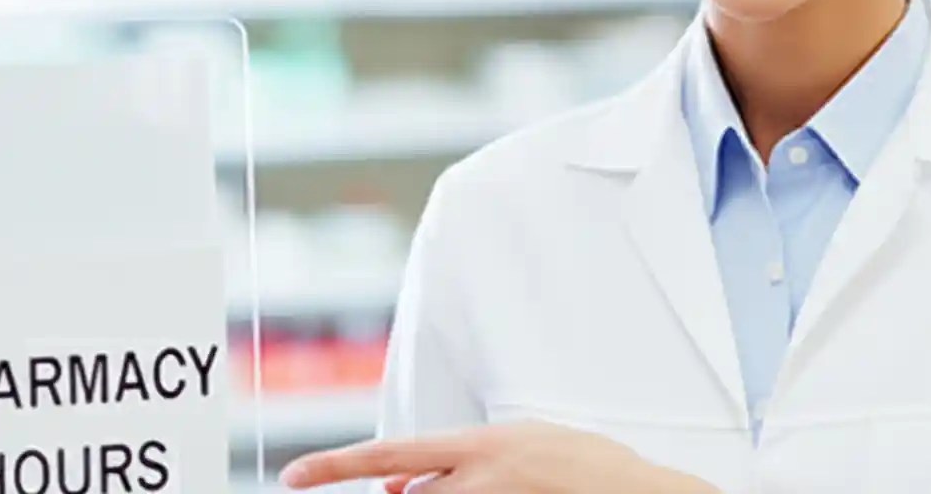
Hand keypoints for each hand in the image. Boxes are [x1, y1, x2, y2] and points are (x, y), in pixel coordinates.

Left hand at [279, 420, 721, 492]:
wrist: (639, 491)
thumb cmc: (581, 463)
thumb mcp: (517, 442)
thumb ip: (457, 461)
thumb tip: (397, 487)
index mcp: (478, 444)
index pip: (388, 454)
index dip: (335, 465)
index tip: (292, 476)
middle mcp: (479, 477)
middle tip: (439, 491)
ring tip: (478, 490)